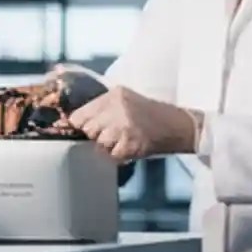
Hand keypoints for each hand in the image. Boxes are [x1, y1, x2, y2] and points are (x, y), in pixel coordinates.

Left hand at [67, 86, 199, 161]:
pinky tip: (130, 147)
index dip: (80, 124)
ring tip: (123, 140)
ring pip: (100, 144)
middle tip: (112, 133)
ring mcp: (124, 127)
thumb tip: (74, 121)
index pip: (79, 115)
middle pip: (88, 130)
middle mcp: (117, 109)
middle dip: (97, 135)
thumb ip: (101, 107)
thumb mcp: (124, 99)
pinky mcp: (131, 144)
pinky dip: (120, 155)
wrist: (177, 125)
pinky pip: (112, 155)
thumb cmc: (149, 113)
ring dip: (109, 146)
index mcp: (114, 96)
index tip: (83, 128)